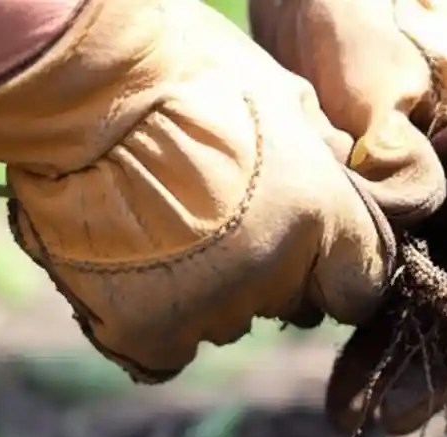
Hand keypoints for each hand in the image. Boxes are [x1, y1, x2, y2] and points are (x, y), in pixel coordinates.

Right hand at [0, 0, 395, 382]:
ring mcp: (210, 313)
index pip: (361, 285)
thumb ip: (320, 154)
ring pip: (223, 323)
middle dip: (266, 271)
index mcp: (324, 221)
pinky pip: (163, 353)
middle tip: (215, 217)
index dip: (337, 269)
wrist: (86, 92)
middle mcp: (276, 278)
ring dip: (203, 291)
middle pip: (289, 304)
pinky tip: (127, 276)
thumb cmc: (186, 73)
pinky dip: (149, 325)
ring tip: (155, 231)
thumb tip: (337, 171)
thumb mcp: (282, 95)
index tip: (310, 248)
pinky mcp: (146, 334)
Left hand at [251, 0, 446, 436]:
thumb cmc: (348, 16)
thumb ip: (389, 149)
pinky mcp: (402, 227)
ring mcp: (442, 213)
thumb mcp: (368, 65)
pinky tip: (343, 392)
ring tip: (356, 423)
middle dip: (437, 369)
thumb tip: (398, 233)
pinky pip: (396, 299)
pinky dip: (372, 344)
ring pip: (434, 311)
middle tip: (389, 423)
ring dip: (401, 370)